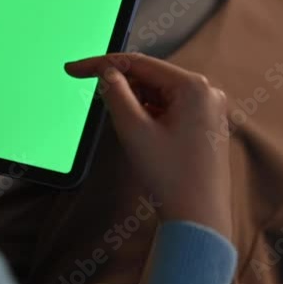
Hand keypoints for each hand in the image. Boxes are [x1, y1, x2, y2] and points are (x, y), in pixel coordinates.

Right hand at [65, 53, 231, 238]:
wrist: (199, 219)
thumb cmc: (170, 176)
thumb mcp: (134, 130)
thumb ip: (115, 93)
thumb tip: (106, 73)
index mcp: (194, 86)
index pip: (139, 64)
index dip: (101, 64)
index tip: (73, 69)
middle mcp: (207, 92)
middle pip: (151, 77)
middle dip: (122, 88)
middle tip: (98, 105)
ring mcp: (209, 109)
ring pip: (159, 94)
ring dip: (137, 104)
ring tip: (130, 133)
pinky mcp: (206, 125)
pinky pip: (171, 108)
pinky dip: (151, 115)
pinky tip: (143, 136)